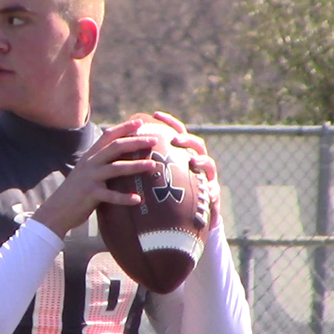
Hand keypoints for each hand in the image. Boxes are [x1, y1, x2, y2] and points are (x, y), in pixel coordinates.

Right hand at [31, 116, 161, 237]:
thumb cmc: (77, 191)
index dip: (124, 128)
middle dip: (135, 142)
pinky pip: (111, 196)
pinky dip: (124, 198)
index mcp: (90, 156)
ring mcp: (90, 178)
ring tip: (152, 165)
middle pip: (115, 147)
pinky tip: (138, 199)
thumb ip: (101, 163)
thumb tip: (121, 158)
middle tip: (154, 140)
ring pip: (116, 168)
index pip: (108, 136)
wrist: (57, 210)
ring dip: (135, 166)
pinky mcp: (90, 194)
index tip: (140, 122)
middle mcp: (90, 163)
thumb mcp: (87, 171)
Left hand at [152, 111, 220, 231]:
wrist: (184, 219)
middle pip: (197, 144)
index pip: (177, 133)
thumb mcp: (156, 177)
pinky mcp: (211, 195)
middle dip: (188, 140)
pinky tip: (208, 191)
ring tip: (193, 161)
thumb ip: (144, 163)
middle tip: (175, 140)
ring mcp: (206, 177)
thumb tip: (119, 149)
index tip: (156, 114)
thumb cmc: (166, 194)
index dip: (169, 122)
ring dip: (203, 161)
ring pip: (210, 165)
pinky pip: (214, 191)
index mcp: (183, 154)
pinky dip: (211, 190)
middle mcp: (197, 162)